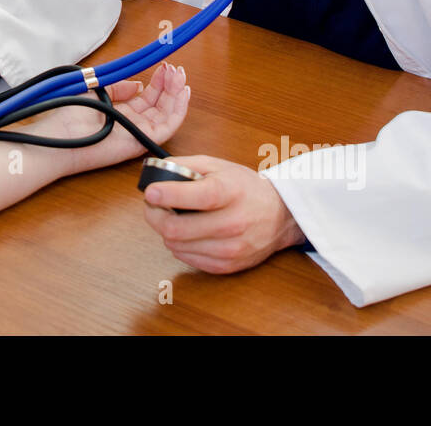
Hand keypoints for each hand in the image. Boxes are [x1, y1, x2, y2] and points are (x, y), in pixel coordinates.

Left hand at [24, 63, 189, 176]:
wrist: (62, 133)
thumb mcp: (98, 91)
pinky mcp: (143, 140)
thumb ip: (118, 87)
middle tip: (176, 68)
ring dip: (177, 93)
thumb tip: (137, 84)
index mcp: (121, 113)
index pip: (146, 97)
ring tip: (180, 75)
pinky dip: (179, 109)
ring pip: (167, 113)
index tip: (163, 66)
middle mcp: (132, 123)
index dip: (157, 82)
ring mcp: (139, 133)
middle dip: (170, 85)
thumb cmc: (72, 114)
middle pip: (159, 104)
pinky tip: (183, 92)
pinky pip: (168, 126)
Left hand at [141, 155, 306, 273]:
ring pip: (176, 246)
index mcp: (230, 192)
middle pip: (176, 229)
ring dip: (166, 231)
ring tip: (172, 217)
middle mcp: (232, 223)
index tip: (150, 192)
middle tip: (153, 206)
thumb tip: (156, 172)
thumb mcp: (218, 166)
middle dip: (155, 216)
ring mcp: (230, 248)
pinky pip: (187, 259)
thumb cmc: (245, 188)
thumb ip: (185, 165)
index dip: (166, 194)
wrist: (280, 216)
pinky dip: (179, 245)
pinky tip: (187, 233)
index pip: (196, 196)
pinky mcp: (226, 266)